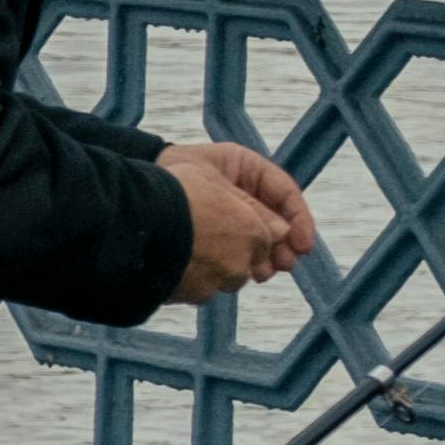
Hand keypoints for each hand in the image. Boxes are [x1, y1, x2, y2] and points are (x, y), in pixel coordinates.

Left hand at [161, 138, 315, 301]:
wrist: (141, 189)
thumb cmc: (179, 172)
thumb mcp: (222, 185)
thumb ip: (253, 208)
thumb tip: (281, 236)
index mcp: (249, 171)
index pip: (285, 193)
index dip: (299, 219)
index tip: (303, 246)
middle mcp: (244, 193)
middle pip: (275, 221)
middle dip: (283, 244)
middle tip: (285, 265)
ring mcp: (231, 213)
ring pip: (258, 238)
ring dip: (267, 257)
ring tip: (264, 273)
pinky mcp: (217, 232)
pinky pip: (239, 248)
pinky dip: (246, 261)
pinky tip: (248, 274)